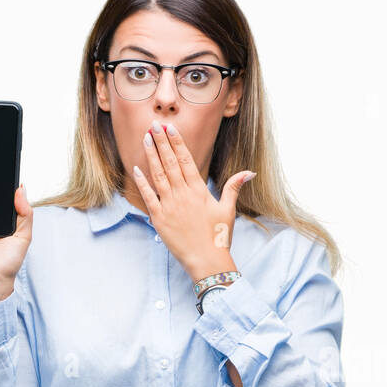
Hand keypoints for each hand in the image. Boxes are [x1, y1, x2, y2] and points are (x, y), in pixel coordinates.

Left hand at [132, 120, 254, 282]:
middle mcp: (183, 195)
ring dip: (151, 156)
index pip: (186, 160)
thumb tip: (249, 172)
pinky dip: (142, 182)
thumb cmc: (219, 237)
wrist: (207, 261)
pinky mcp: (159, 219)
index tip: (170, 128)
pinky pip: (148, 197)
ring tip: (145, 139)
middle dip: (161, 142)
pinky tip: (137, 168)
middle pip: (170, 163)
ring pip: (158, 175)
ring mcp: (170, 206)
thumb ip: (234, 187)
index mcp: (199, 191)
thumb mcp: (228, 210)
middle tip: (154, 124)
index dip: (177, 143)